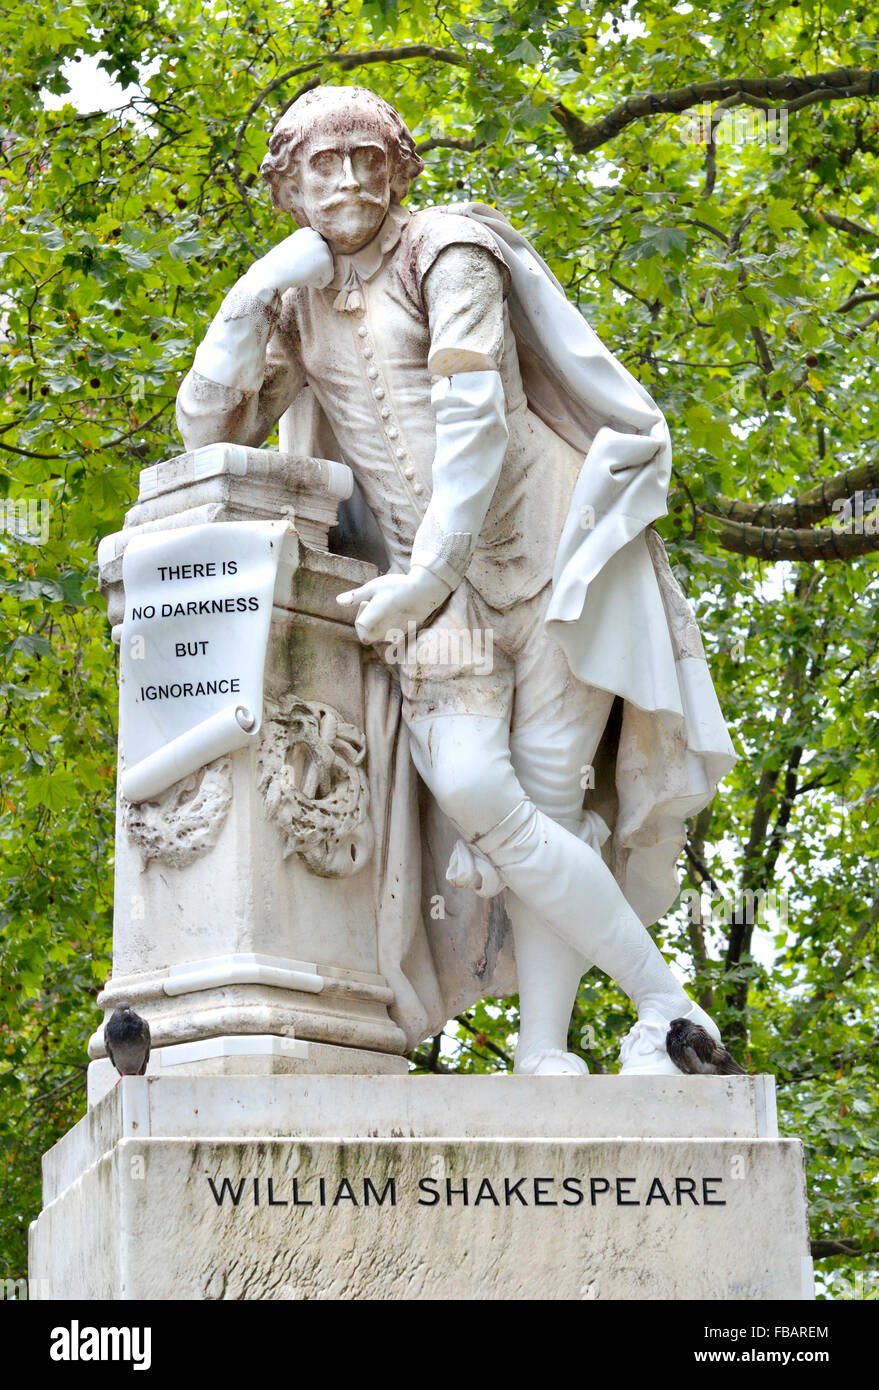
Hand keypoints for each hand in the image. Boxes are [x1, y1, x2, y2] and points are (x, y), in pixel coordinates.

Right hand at [249, 227, 334, 294]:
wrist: (272, 272)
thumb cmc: (279, 266)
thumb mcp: (293, 250)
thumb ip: (305, 251)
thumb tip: (315, 259)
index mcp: (307, 232)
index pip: (317, 254)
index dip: (306, 262)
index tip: (295, 261)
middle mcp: (316, 235)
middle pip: (324, 261)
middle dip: (312, 269)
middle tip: (296, 267)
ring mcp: (322, 246)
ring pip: (326, 270)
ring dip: (314, 276)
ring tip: (299, 270)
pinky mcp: (327, 260)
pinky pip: (327, 280)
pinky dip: (317, 283)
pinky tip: (304, 276)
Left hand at [336, 566, 450, 644]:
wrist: (426, 590)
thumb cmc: (399, 586)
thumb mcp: (374, 586)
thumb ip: (356, 596)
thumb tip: (338, 601)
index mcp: (378, 614)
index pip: (360, 627)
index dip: (359, 616)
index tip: (366, 603)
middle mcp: (387, 628)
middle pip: (366, 636)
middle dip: (366, 622)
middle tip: (375, 605)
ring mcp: (396, 633)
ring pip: (377, 636)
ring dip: (376, 624)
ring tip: (386, 607)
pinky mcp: (402, 634)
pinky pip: (388, 635)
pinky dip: (386, 626)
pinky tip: (394, 611)